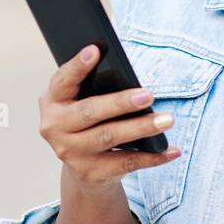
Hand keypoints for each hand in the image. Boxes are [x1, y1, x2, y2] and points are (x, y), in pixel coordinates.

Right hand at [38, 44, 180, 192]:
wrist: (84, 167)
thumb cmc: (89, 121)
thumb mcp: (83, 100)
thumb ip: (95, 86)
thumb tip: (128, 76)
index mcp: (52, 101)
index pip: (63, 80)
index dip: (78, 66)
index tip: (95, 50)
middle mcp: (55, 127)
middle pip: (90, 112)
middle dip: (121, 103)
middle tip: (148, 95)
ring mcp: (71, 153)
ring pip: (109, 137)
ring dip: (141, 128)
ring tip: (167, 120)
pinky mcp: (90, 173)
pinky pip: (126, 163)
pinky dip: (152, 157)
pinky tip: (170, 150)